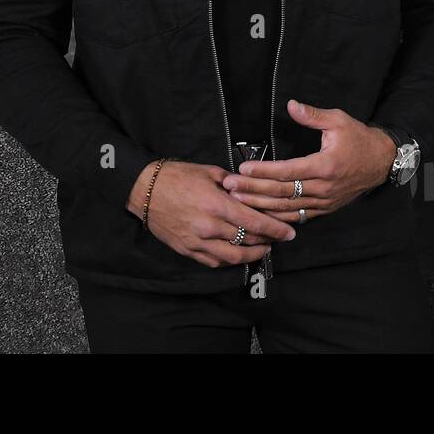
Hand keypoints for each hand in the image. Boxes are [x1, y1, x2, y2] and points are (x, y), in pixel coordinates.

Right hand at [127, 159, 295, 268]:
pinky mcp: (187, 250)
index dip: (275, 229)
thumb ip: (233, 183)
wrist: (144, 189)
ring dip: (252, 254)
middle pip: (248, 240)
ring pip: (233, 256)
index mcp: (217, 204)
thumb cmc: (177, 176)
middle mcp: (209, 227)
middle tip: (280, 238)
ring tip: (263, 249)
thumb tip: (251, 189)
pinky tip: (239, 254)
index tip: (289, 233)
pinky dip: (230, 260)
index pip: (254, 222)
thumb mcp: (209, 172)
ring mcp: (197, 241)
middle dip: (268, 241)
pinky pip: (214, 261)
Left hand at [221, 99, 396, 222]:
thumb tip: (291, 106)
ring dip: (261, 205)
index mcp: (326, 165)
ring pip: (288, 207)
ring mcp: (325, 201)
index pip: (288, 170)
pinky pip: (299, 216)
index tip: (243, 168)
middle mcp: (324, 187)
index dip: (264, 171)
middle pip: (283, 192)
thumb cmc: (359, 139)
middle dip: (254, 190)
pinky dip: (279, 216)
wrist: (382, 162)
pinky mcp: (326, 208)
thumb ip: (313, 115)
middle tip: (231, 187)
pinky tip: (262, 214)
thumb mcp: (339, 120)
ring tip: (238, 201)